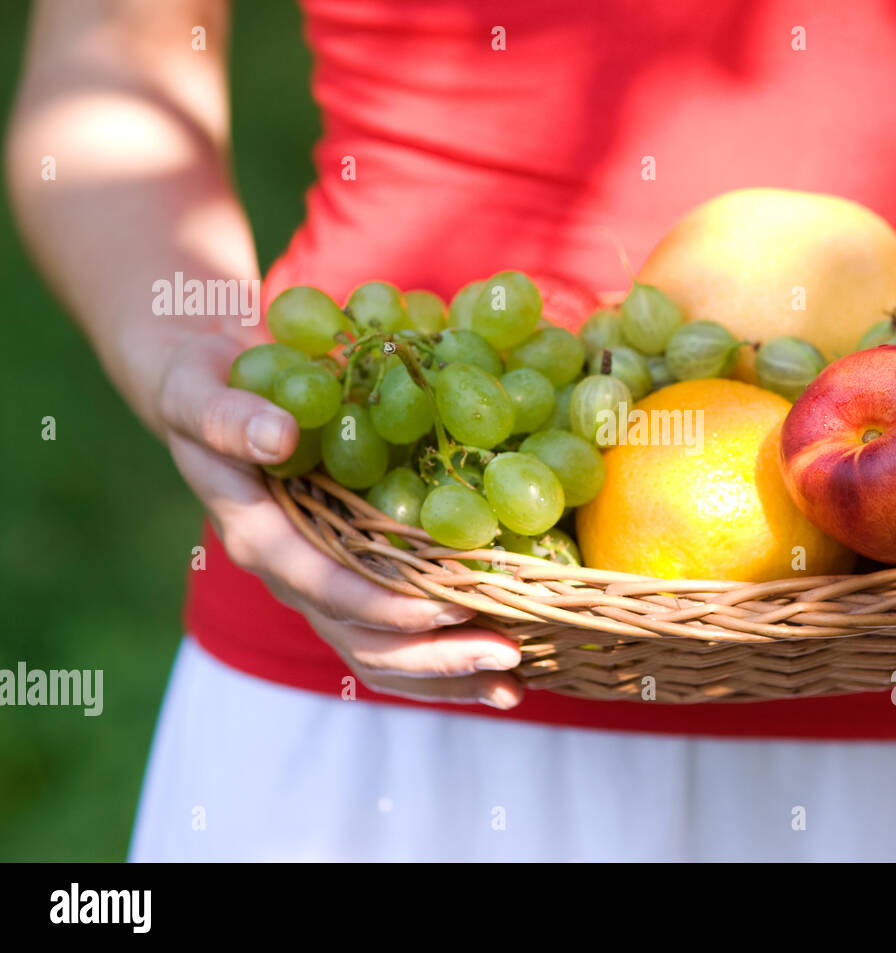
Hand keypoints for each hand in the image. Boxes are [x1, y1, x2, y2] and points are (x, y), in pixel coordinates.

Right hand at [156, 334, 524, 708]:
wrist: (202, 393)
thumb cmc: (204, 388)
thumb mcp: (199, 392)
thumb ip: (229, 419)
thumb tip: (277, 436)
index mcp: (258, 536)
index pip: (326, 586)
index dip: (386, 603)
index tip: (450, 606)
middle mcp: (291, 573)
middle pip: (361, 638)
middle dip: (433, 655)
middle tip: (507, 656)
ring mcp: (319, 582)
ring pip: (380, 652)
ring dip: (445, 673)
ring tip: (513, 685)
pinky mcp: (347, 576)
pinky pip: (392, 633)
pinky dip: (443, 655)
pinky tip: (496, 667)